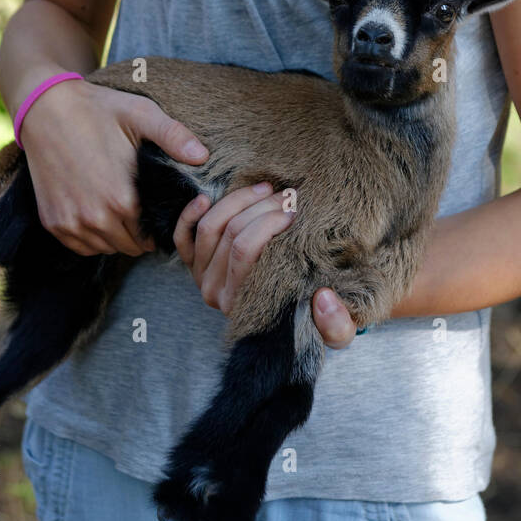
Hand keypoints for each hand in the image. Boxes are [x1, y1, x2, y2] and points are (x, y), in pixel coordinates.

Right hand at [20, 79, 208, 257]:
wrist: (46, 108)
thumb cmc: (98, 110)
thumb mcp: (141, 114)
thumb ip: (174, 137)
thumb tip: (203, 157)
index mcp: (123, 200)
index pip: (153, 237)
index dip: (159, 225)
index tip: (158, 209)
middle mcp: (96, 219)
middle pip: (131, 246)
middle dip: (140, 232)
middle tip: (140, 207)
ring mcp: (71, 223)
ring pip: (106, 248)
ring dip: (116, 235)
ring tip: (119, 207)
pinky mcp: (52, 223)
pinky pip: (82, 246)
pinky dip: (92, 236)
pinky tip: (97, 210)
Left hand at [174, 186, 357, 348]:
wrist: (289, 322)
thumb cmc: (313, 318)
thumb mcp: (336, 330)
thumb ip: (337, 324)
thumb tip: (324, 299)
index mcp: (243, 304)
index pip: (246, 250)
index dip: (269, 221)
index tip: (295, 209)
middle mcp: (216, 294)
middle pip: (230, 233)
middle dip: (261, 206)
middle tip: (288, 194)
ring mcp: (201, 277)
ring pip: (210, 226)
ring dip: (238, 200)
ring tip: (267, 190)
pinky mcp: (193, 264)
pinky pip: (182, 236)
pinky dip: (190, 214)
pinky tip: (206, 197)